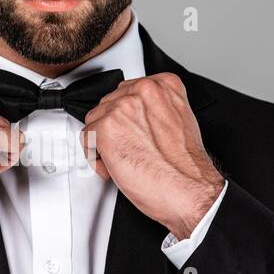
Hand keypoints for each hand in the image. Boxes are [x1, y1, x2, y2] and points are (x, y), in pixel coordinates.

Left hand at [81, 72, 224, 240]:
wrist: (187, 189)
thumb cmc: (185, 166)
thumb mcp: (179, 120)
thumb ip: (156, 109)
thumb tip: (137, 115)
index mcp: (164, 84)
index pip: (128, 91)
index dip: (126, 117)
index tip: (130, 131)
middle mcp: (143, 90)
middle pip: (109, 104)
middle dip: (114, 129)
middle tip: (126, 149)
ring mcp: (123, 107)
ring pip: (95, 120)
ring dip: (103, 143)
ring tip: (122, 159)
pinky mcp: (107, 127)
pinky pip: (86, 138)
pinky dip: (95, 157)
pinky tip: (114, 167)